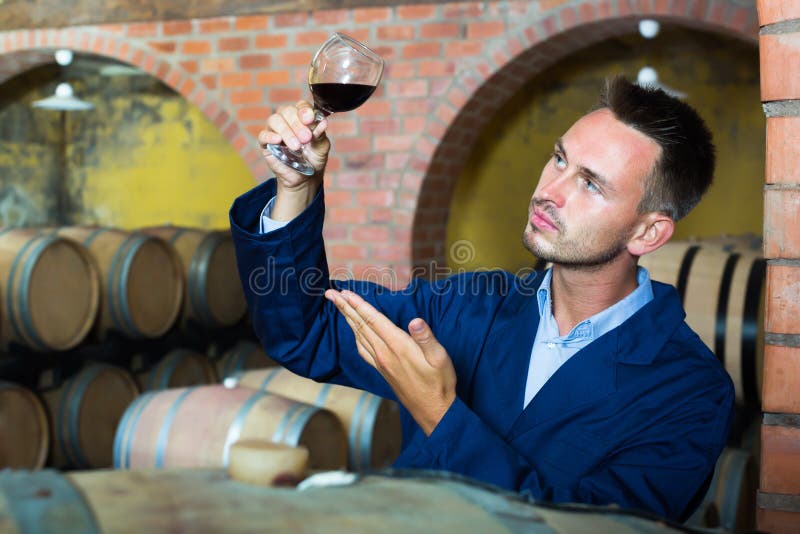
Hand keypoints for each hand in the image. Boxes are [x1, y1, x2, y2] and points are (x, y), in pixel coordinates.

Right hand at [258, 101, 330, 189]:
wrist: (305, 179)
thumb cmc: (313, 159)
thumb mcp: (322, 147)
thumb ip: (320, 135)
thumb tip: (323, 122)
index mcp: (302, 118)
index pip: (301, 106)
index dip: (304, 110)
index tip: (309, 120)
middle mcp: (287, 121)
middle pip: (287, 111)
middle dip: (297, 124)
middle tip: (306, 138)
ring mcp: (275, 131)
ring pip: (275, 120)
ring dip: (286, 131)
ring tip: (296, 146)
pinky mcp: (266, 143)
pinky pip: (263, 135)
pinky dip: (270, 136)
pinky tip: (278, 141)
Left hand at [325, 289, 456, 435]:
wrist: (432, 410)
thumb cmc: (439, 382)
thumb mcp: (440, 358)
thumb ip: (426, 338)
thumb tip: (416, 321)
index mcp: (398, 346)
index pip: (373, 320)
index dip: (359, 304)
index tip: (345, 292)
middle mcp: (384, 354)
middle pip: (360, 326)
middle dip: (345, 307)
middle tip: (330, 293)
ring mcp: (380, 363)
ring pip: (358, 336)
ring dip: (347, 319)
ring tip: (338, 306)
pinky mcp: (381, 370)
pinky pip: (362, 349)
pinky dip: (354, 336)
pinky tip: (354, 332)